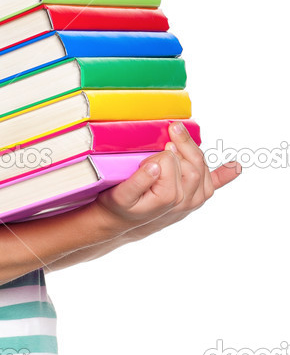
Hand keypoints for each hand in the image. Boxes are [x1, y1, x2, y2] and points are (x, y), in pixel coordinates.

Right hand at [92, 121, 240, 237]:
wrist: (122, 222)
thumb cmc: (120, 206)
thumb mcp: (122, 195)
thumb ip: (139, 181)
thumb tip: (156, 166)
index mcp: (169, 198)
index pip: (173, 162)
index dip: (160, 154)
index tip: (146, 157)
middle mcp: (187, 201)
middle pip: (192, 163)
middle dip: (181, 144)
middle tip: (168, 131)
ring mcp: (194, 200)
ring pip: (201, 167)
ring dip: (192, 150)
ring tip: (178, 136)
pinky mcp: (196, 197)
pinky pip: (213, 184)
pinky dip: (225, 174)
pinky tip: (235, 166)